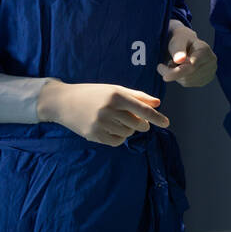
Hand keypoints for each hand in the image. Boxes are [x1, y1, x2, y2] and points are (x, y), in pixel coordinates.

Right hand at [37, 81, 168, 146]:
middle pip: (137, 124)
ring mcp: (100, 123)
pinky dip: (119, 138)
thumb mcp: (114, 89)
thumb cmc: (93, 93)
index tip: (166, 123)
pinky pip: (116, 141)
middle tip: (137, 121)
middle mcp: (109, 109)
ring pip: (127, 133)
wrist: (63, 102)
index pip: (143, 109)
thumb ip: (137, 96)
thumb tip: (157, 103)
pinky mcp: (94, 135)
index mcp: (116, 95)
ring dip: (128, 130)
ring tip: (117, 121)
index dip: (157, 117)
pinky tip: (111, 129)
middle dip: (141, 124)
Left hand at [156, 20, 216, 87]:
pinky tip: (181, 69)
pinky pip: (188, 84)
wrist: (187, 43)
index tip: (165, 77)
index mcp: (205, 50)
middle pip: (188, 76)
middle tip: (163, 65)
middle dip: (172, 72)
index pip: (191, 66)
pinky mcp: (206, 79)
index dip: (177, 72)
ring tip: (175, 64)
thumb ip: (178, 50)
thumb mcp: (177, 41)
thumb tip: (180, 60)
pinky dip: (180, 78)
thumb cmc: (181, 40)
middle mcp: (211, 62)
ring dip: (176, 75)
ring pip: (187, 81)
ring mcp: (210, 71)